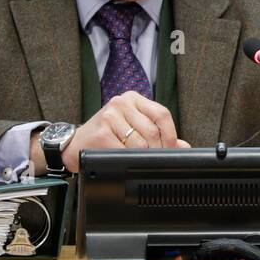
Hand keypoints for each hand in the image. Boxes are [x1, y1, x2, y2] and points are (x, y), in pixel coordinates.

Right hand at [58, 92, 189, 172]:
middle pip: (153, 131)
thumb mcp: (133, 129)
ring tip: (136, 160)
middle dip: (158, 151)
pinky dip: (127, 160)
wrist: (75, 143)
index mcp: (133, 99)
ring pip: (140, 144)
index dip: (171, 135)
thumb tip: (184, 147)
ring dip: (143, 158)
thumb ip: (158, 134)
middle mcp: (121, 103)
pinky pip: (124, 152)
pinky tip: (121, 159)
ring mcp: (110, 116)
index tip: (171, 149)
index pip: (162, 114)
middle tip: (155, 161)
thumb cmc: (107, 135)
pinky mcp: (101, 132)